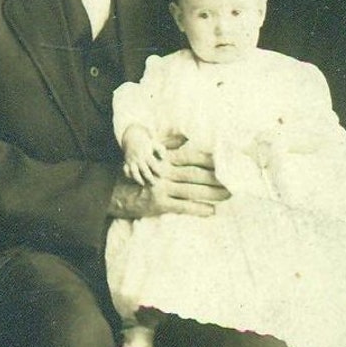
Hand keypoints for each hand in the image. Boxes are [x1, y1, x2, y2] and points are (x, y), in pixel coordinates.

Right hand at [109, 146, 229, 220]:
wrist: (111, 191)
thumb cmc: (135, 172)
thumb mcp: (149, 153)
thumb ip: (169, 144)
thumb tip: (186, 136)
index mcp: (164, 159)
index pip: (190, 156)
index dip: (209, 159)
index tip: (226, 159)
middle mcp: (164, 172)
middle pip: (195, 174)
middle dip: (216, 177)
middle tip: (234, 179)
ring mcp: (162, 189)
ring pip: (191, 191)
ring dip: (212, 193)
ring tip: (228, 194)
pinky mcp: (159, 205)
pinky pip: (182, 207)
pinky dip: (197, 209)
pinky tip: (211, 211)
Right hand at [121, 124, 166, 185]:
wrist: (132, 137)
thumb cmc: (146, 143)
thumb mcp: (155, 144)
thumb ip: (161, 150)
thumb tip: (163, 158)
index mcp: (146, 154)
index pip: (153, 164)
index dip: (158, 170)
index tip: (161, 175)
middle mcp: (138, 158)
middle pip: (144, 170)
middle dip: (149, 178)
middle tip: (154, 184)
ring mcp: (132, 161)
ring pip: (133, 172)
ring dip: (138, 179)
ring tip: (143, 184)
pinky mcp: (126, 162)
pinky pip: (125, 170)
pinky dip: (128, 175)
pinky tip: (133, 178)